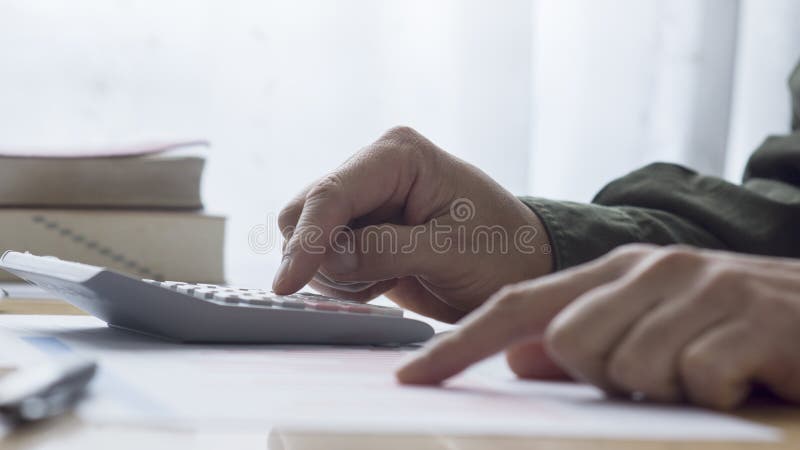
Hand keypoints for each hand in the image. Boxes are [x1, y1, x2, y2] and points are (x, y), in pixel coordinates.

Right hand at [273, 126, 552, 321]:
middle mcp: (372, 172)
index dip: (306, 239)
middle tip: (370, 283)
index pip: (331, 193)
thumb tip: (329, 257)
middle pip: (304, 213)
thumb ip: (387, 250)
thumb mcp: (451, 251)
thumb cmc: (501, 250)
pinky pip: (326, 263)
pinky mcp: (361, 234)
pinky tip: (387, 281)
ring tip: (392, 278)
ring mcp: (364, 204)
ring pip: (309, 241)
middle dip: (322, 257)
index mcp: (397, 156)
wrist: (520, 269)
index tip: (287, 283)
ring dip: (339, 274)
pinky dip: (346, 283)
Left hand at [397, 244, 799, 408]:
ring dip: (665, 386)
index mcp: (616, 270)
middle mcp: (649, 269)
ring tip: (705, 371)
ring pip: (629, 366)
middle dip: (607, 374)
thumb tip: (516, 359)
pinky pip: (693, 379)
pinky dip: (712, 392)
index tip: (412, 376)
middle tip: (660, 372)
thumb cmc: (730, 327)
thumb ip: (583, 341)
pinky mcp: (746, 319)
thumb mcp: (652, 327)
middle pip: (570, 342)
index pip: (517, 304)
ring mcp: (699, 288)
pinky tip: (739, 376)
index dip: (461, 343)